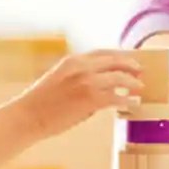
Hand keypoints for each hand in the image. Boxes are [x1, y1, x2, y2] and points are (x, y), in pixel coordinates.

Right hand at [18, 51, 143, 138]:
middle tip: (140, 71)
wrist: (28, 116)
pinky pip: (116, 98)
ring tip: (139, 87)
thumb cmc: (41, 103)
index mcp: (73, 60)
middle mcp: (81, 67)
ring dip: (132, 82)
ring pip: (119, 78)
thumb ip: (79, 76)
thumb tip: (102, 84)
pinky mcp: (90, 99)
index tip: (128, 59)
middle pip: (115, 61)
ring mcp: (87, 82)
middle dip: (130, 65)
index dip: (119, 55)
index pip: (103, 52)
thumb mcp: (59, 78)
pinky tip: (132, 103)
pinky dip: (127, 100)